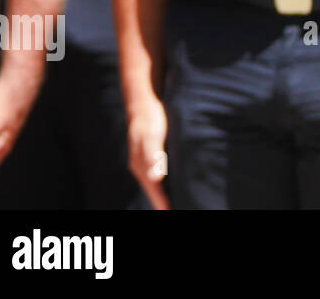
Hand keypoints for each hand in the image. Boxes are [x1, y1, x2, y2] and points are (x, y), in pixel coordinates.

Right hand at [127, 93, 170, 210]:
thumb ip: (153, 155)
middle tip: (179, 210)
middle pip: (153, 191)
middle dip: (163, 203)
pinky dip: (163, 185)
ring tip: (175, 205)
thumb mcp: (152, 135)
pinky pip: (156, 176)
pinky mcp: (149, 157)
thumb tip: (155, 178)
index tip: (172, 213)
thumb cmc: (150, 119)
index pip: (154, 191)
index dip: (163, 204)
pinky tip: (172, 186)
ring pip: (154, 185)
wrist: (142, 105)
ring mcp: (144, 163)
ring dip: (163, 195)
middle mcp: (140, 168)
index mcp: (141, 166)